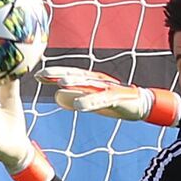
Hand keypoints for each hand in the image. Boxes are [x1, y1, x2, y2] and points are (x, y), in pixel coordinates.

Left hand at [36, 67, 180, 126]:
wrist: (143, 104)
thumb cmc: (116, 101)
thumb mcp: (92, 99)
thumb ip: (75, 96)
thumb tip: (56, 96)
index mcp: (91, 80)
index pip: (69, 74)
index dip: (53, 74)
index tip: (36, 76)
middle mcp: (98, 80)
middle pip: (75, 75)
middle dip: (58, 74)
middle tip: (41, 75)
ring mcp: (108, 88)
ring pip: (88, 84)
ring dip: (73, 82)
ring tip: (59, 83)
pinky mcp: (116, 98)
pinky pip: (101, 100)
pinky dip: (89, 102)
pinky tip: (78, 105)